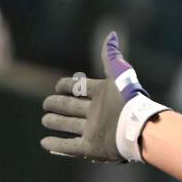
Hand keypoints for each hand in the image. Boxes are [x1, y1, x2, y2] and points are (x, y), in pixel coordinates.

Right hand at [40, 31, 168, 161]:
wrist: (138, 127)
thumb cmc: (127, 99)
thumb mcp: (118, 74)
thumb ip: (111, 56)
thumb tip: (111, 33)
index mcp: (102, 96)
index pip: (81, 89)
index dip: (69, 86)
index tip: (58, 85)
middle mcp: (97, 114)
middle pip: (73, 108)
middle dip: (60, 105)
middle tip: (46, 103)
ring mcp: (93, 131)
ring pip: (70, 126)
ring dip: (57, 123)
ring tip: (45, 120)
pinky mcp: (91, 148)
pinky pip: (70, 147)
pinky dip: (57, 145)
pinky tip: (44, 143)